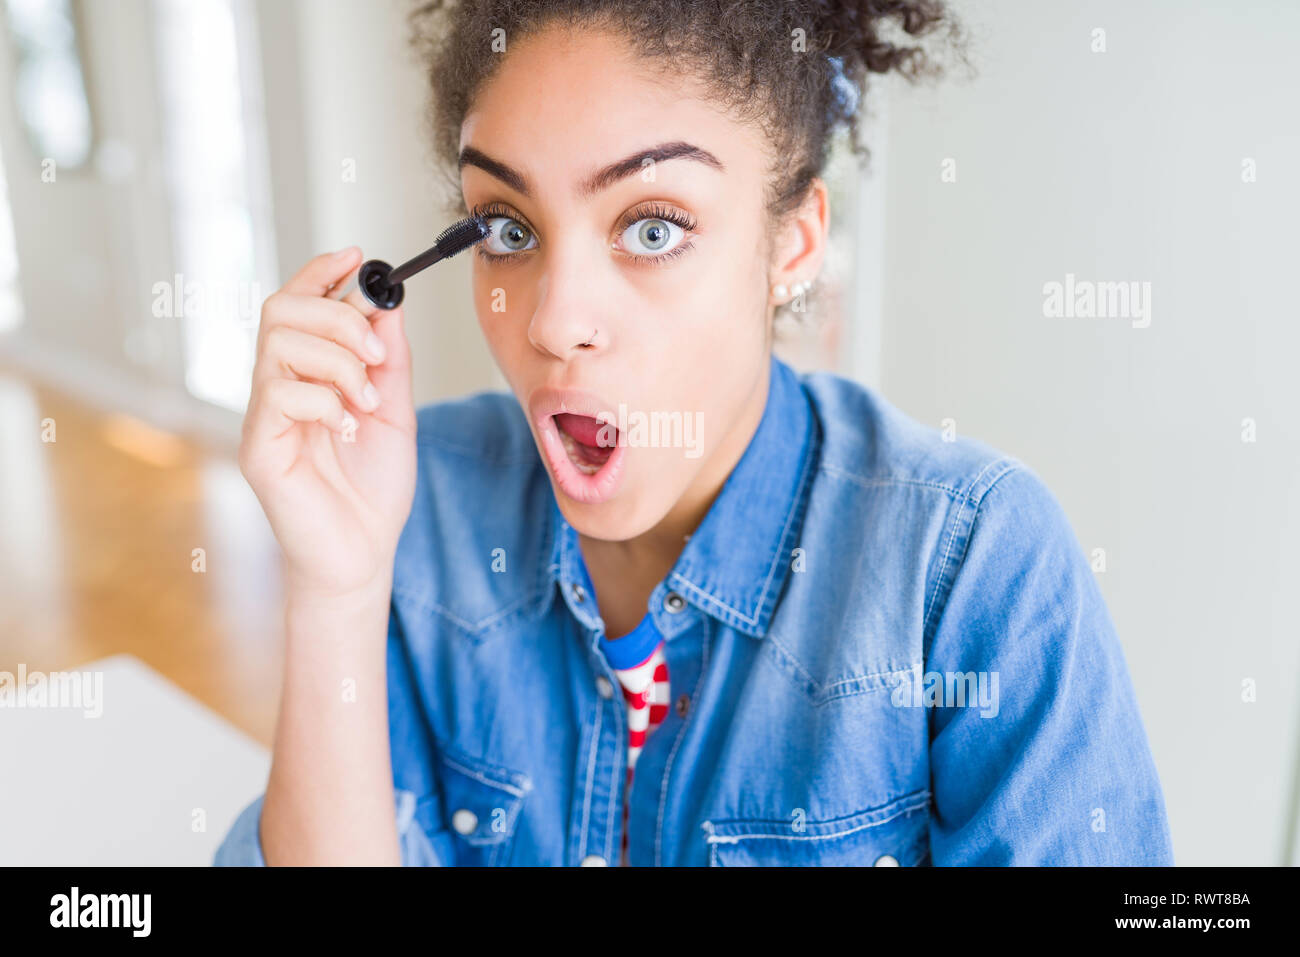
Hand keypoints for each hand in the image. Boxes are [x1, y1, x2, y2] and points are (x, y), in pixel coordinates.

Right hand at [238, 247, 417, 596]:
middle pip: (282, 308)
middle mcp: (277, 386)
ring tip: (367, 401)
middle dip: (339, 318)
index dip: (320, 271)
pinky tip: (347, 430)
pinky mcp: (259, 447)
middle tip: (376, 357)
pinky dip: (326, 401)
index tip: (357, 256)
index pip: (296, 302)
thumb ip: (389, 358)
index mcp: (307, 372)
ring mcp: (263, 415)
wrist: (365, 552)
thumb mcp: (395, 410)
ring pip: (280, 343)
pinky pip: (281, 393)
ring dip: (338, 362)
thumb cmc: (374, 486)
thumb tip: (387, 302)